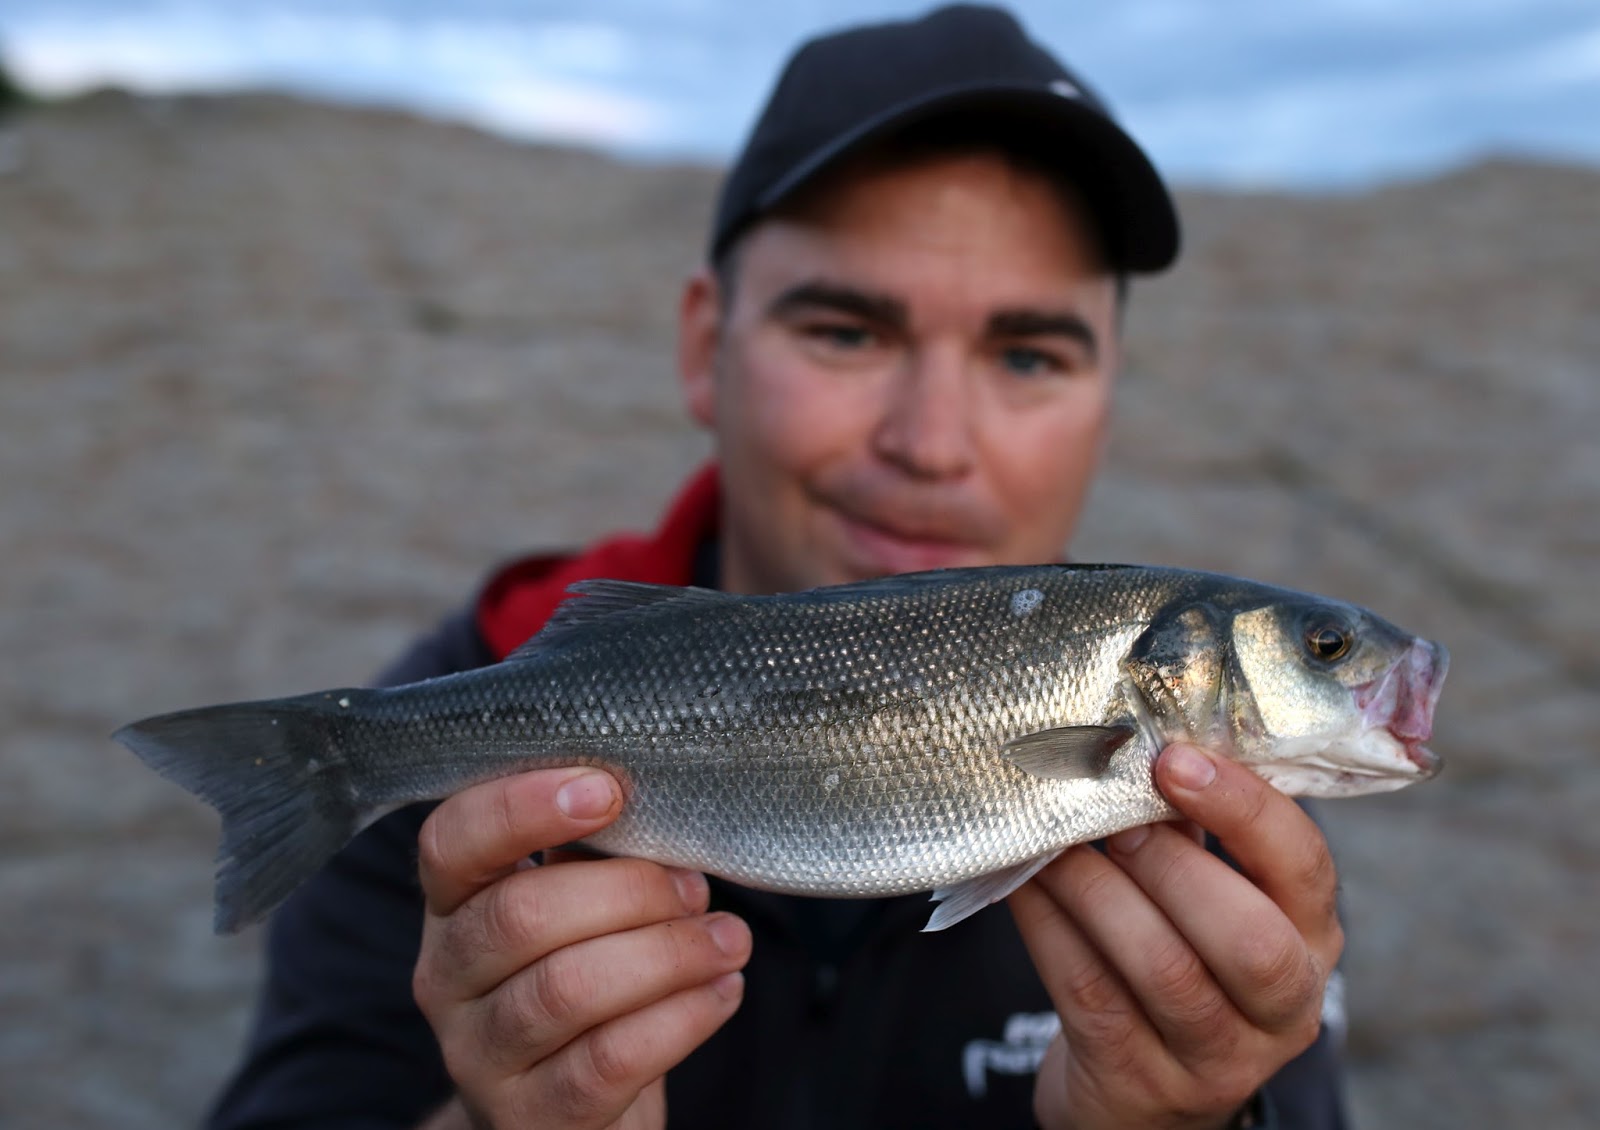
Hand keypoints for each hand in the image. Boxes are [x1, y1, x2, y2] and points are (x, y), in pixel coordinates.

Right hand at [411, 768, 750, 1129]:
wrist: (571, 1112)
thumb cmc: (585, 980)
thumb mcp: (575, 910)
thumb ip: (593, 855)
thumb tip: (654, 802)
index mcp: (452, 905)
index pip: (451, 841)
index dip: (522, 808)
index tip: (608, 791)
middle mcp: (445, 978)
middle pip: (521, 915)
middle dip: (630, 891)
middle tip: (696, 890)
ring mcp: (479, 1055)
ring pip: (567, 988)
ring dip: (667, 953)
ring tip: (728, 941)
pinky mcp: (530, 1117)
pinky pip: (608, 1059)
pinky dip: (680, 1017)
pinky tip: (721, 992)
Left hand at [1009, 744, 1342, 1129]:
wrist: (1138, 1092)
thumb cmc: (1174, 957)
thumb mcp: (1204, 900)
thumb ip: (1182, 831)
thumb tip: (1123, 741)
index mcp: (1310, 940)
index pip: (1305, 868)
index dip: (1243, 808)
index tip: (1171, 758)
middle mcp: (1283, 1010)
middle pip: (1249, 940)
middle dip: (1171, 864)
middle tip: (1113, 820)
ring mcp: (1215, 1060)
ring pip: (1164, 970)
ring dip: (1096, 890)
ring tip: (1052, 843)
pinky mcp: (1140, 1085)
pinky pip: (1090, 994)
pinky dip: (1049, 926)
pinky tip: (1024, 883)